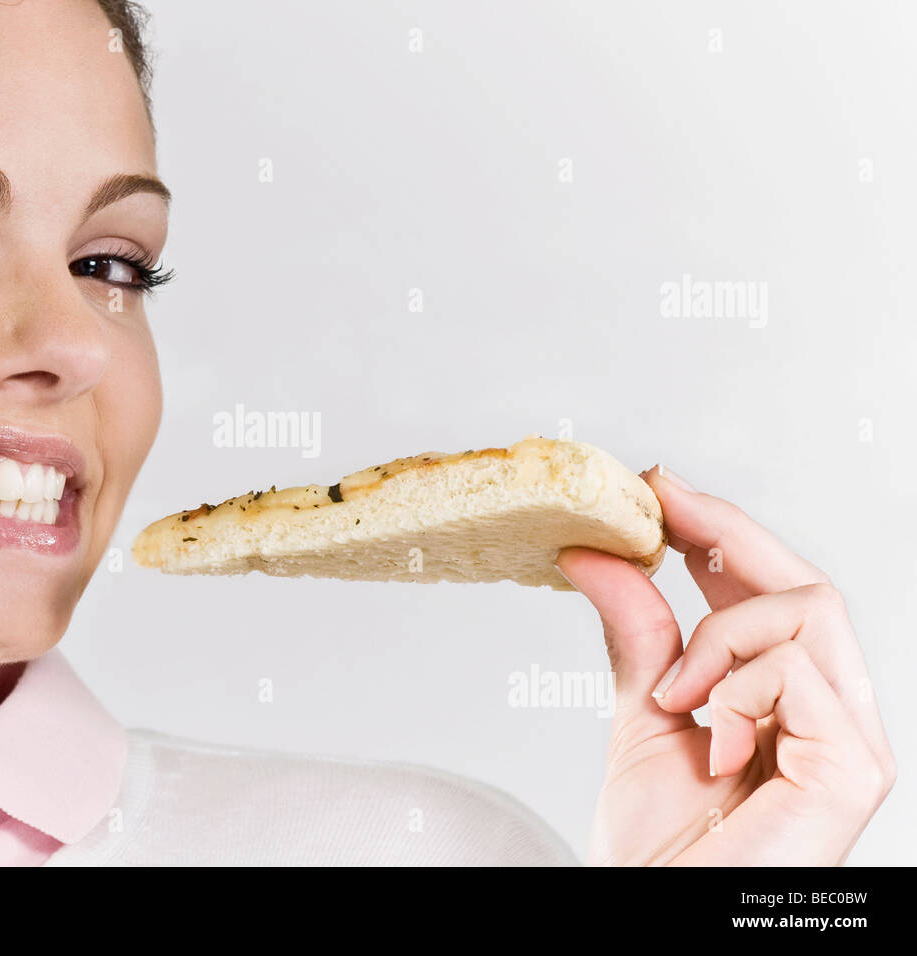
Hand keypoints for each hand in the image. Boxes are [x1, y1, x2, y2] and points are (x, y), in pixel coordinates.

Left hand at [556, 465, 895, 865]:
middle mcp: (831, 711)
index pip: (772, 592)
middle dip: (727, 532)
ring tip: (673, 696)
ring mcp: (852, 739)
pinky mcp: (857, 767)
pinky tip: (708, 737)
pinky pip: (799, 673)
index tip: (659, 489)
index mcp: (786, 699)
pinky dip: (735, 689)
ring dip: (718, 637)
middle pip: (806, 583)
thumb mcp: (642, 716)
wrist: (657, 912)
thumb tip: (598, 556)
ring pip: (807, 611)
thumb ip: (639, 637)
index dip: (722, 532)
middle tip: (658, 501)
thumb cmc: (660, 847)